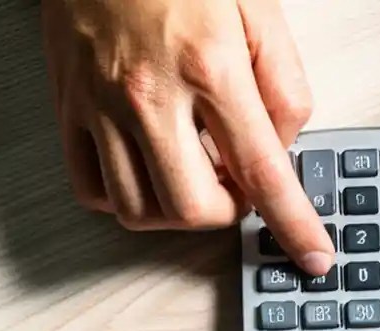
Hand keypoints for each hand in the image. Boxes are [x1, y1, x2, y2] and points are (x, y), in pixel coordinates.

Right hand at [40, 0, 333, 274]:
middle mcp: (149, 93)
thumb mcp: (259, 9)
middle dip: (228, 212)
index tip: (312, 257)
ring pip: (139, 209)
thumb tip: (284, 146)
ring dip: (180, 212)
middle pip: (192, 208)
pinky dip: (127, 198)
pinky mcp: (67, 105)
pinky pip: (91, 188)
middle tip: (240, 181)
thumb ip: (284, 83)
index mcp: (208, 66)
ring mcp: (99, 104)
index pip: (261, 171)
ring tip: (198, 172)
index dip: (292, 224)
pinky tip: (151, 170)